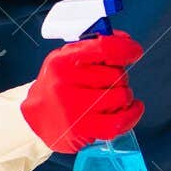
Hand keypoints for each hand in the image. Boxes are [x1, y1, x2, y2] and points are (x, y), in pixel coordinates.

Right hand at [19, 33, 144, 152]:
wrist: (36, 116)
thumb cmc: (58, 84)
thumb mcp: (66, 59)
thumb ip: (94, 47)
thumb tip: (126, 41)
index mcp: (62, 61)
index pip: (103, 48)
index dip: (125, 49)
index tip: (135, 51)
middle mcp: (65, 83)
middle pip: (116, 75)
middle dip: (120, 78)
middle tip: (109, 84)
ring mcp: (73, 108)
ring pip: (121, 96)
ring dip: (124, 96)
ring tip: (113, 98)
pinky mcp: (81, 129)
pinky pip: (119, 121)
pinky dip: (132, 114)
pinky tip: (132, 108)